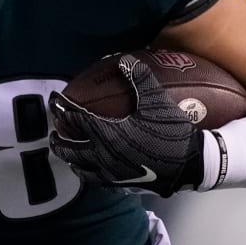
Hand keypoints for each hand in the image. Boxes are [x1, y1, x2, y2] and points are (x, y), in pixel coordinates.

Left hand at [47, 54, 203, 197]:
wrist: (192, 164)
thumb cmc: (172, 131)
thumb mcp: (156, 100)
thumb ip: (139, 77)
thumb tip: (125, 59)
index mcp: (107, 134)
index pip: (75, 121)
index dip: (62, 110)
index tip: (55, 103)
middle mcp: (103, 155)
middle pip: (70, 149)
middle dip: (59, 140)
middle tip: (53, 132)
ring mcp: (111, 173)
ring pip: (80, 168)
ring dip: (70, 159)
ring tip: (66, 153)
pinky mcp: (121, 184)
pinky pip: (96, 180)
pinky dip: (86, 173)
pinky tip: (89, 169)